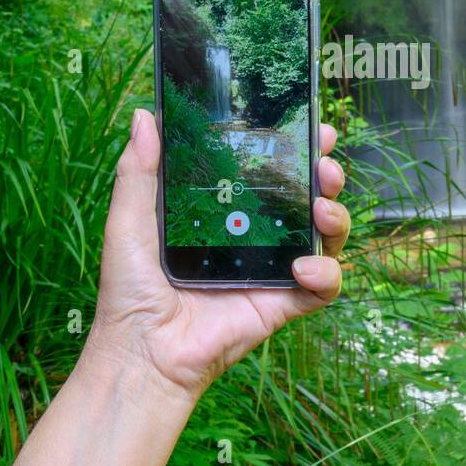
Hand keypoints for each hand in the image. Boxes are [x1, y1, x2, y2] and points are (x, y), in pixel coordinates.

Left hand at [87, 109, 348, 402]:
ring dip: (336, 217)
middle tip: (325, 164)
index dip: (296, 147)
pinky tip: (302, 266)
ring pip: (326, 236)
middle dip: (327, 175)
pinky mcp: (283, 304)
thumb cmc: (130, 289)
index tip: (310, 125)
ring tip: (321, 209)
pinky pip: (323, 286)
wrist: (141, 351)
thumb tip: (145, 114)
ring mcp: (273, 271)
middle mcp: (256, 237)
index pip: (270, 171)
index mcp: (226, 212)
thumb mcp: (129, 220)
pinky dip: (325, 273)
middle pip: (308, 197)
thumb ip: (140, 170)